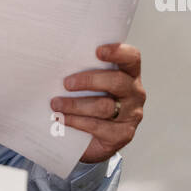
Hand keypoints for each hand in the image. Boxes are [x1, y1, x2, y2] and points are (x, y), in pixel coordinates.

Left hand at [52, 43, 145, 163]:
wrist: (92, 139)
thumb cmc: (90, 103)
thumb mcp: (92, 85)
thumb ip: (85, 70)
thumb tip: (58, 62)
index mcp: (129, 74)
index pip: (132, 58)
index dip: (118, 52)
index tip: (98, 51)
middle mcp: (135, 93)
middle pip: (117, 82)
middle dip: (89, 81)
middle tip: (67, 83)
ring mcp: (131, 115)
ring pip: (104, 107)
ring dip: (76, 105)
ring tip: (56, 104)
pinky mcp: (122, 134)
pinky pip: (97, 126)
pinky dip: (76, 121)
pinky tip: (62, 119)